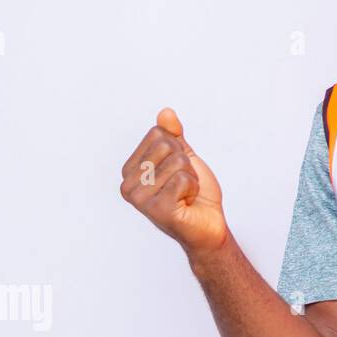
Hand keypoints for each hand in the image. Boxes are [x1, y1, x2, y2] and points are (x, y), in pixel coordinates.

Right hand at [120, 107, 228, 257]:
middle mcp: (128, 185)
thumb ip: (173, 136)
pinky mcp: (157, 210)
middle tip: (184, 184)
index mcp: (130, 170)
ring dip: (191, 177)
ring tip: (185, 194)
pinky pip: (183, 179)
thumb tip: (166, 112)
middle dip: (185, 163)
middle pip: (166, 146)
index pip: (158, 134)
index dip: (178, 149)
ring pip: (177, 162)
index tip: (177, 171)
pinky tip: (187, 203)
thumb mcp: (184, 158)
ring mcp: (140, 199)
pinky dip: (193, 188)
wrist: (208, 224)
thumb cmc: (194, 194)